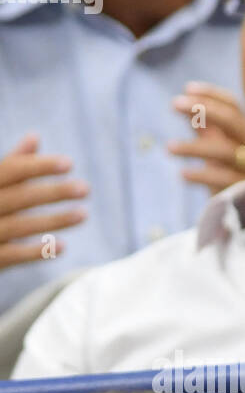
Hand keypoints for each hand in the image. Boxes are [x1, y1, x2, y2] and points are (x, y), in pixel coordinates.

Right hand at [0, 134, 87, 269]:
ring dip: (54, 220)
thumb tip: (35, 136)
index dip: (39, 166)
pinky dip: (36, 251)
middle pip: (19, 197)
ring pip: (20, 226)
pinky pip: (13, 256)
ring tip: (83, 214)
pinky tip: (63, 246)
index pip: (11, 170)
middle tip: (86, 189)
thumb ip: (11, 163)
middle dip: (53, 192)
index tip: (69, 163)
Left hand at [168, 82, 244, 194]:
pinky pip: (222, 179)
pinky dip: (200, 175)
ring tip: (169, 148)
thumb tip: (187, 102)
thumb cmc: (235, 179)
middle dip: (203, 108)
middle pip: (233, 121)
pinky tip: (183, 175)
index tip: (187, 89)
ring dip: (193, 147)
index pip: (235, 107)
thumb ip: (207, 129)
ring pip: (225, 151)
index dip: (212, 95)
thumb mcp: (221, 152)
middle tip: (173, 104)